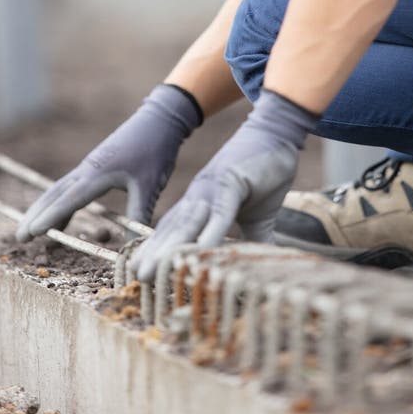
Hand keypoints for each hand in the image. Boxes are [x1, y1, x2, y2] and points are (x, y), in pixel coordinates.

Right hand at [16, 84, 201, 241]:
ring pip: (59, 189)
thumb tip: (135, 246)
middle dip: (36, 215)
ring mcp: (90, 165)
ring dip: (44, 208)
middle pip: (55, 194)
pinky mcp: (95, 164)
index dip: (51, 217)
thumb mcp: (151, 185)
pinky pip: (71, 186)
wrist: (159, 119)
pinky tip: (63, 217)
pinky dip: (61, 202)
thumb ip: (139, 213)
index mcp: (99, 173)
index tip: (31, 232)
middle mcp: (88, 169)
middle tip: (19, 237)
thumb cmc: (156, 150)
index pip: (70, 199)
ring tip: (30, 230)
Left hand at [129, 89, 317, 281]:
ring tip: (148, 272)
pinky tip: (201, 252)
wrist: (276, 133)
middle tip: (135, 280)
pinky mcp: (231, 183)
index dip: (156, 251)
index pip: (173, 231)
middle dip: (152, 255)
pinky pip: (220, 214)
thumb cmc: (263, 172)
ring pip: (186, 225)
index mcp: (201, 203)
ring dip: (167, 249)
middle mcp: (199, 197)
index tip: (141, 274)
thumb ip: (252, 239)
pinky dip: (210, 234)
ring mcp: (212, 189)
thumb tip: (254, 265)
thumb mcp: (256, 215)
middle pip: (171, 230)